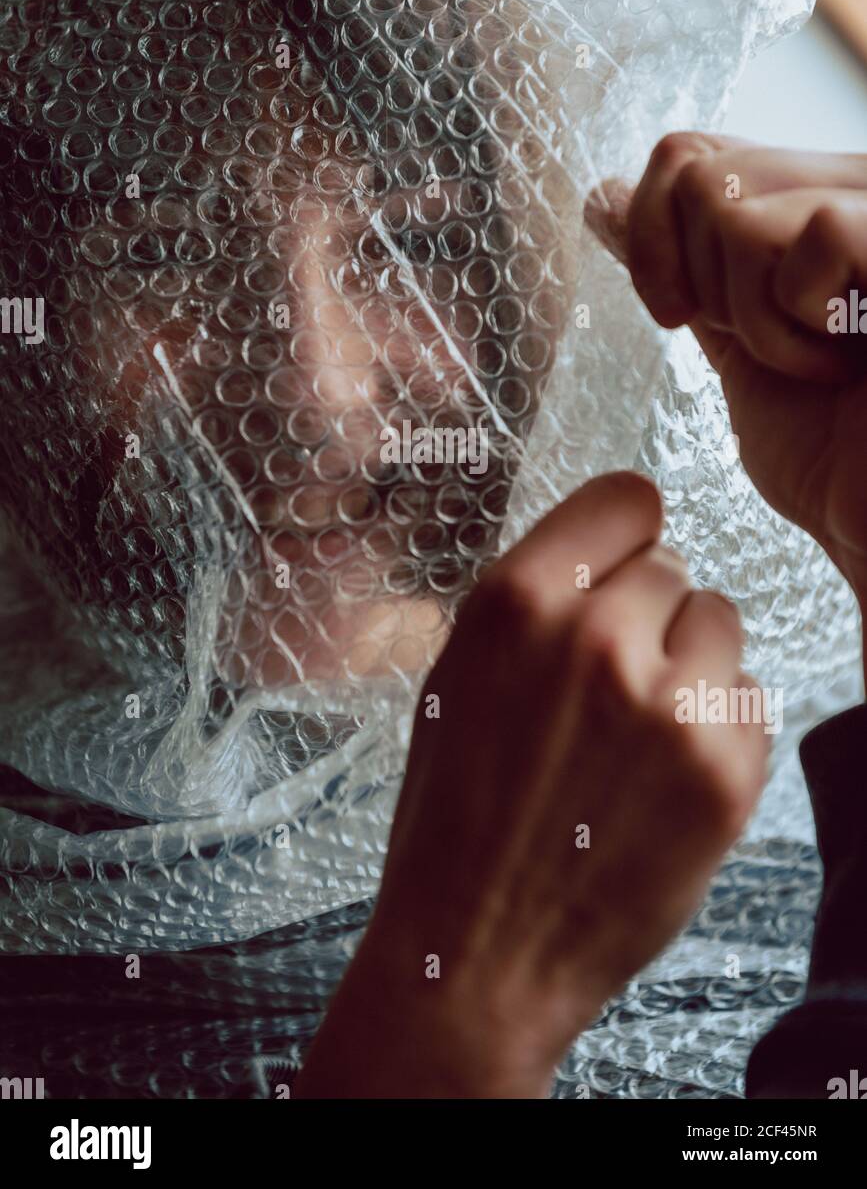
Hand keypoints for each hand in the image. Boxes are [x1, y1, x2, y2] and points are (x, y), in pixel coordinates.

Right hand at [294, 472, 766, 1097]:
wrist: (476, 949)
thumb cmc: (456, 817)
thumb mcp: (459, 677)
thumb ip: (535, 603)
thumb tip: (609, 553)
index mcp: (516, 604)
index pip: (628, 499)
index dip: (626, 535)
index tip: (623, 563)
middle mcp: (595, 639)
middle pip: (674, 567)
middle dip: (648, 616)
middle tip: (610, 685)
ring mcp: (668, 706)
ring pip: (722, 625)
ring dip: (691, 666)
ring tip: (638, 732)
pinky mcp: (722, 773)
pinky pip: (751, 699)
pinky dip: (720, 731)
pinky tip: (663, 778)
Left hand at [584, 134, 866, 612]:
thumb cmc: (834, 455)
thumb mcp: (739, 343)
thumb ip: (682, 266)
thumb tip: (601, 200)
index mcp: (813, 197)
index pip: (688, 153)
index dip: (653, 235)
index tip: (676, 313)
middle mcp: (851, 184)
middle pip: (697, 172)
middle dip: (705, 291)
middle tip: (777, 350)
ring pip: (736, 206)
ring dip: (754, 320)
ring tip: (820, 365)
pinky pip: (811, 233)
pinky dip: (801, 320)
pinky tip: (846, 361)